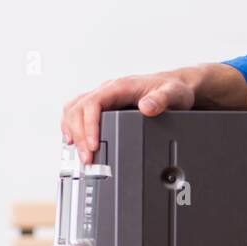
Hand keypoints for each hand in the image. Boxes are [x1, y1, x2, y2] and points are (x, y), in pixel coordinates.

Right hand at [61, 73, 195, 164]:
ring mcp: (104, 98)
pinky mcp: (103, 107)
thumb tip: (146, 107)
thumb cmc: (172, 89)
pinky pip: (78, 113)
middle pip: (78, 109)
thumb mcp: (173, 94)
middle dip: (79, 135)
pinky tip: (75, 141)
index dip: (89, 125)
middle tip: (88, 159)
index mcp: (120, 87)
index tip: (93, 145)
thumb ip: (161, 100)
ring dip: (73, 132)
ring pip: (74, 110)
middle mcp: (108, 91)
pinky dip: (72, 127)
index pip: (93, 103)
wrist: (174, 86)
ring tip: (81, 154)